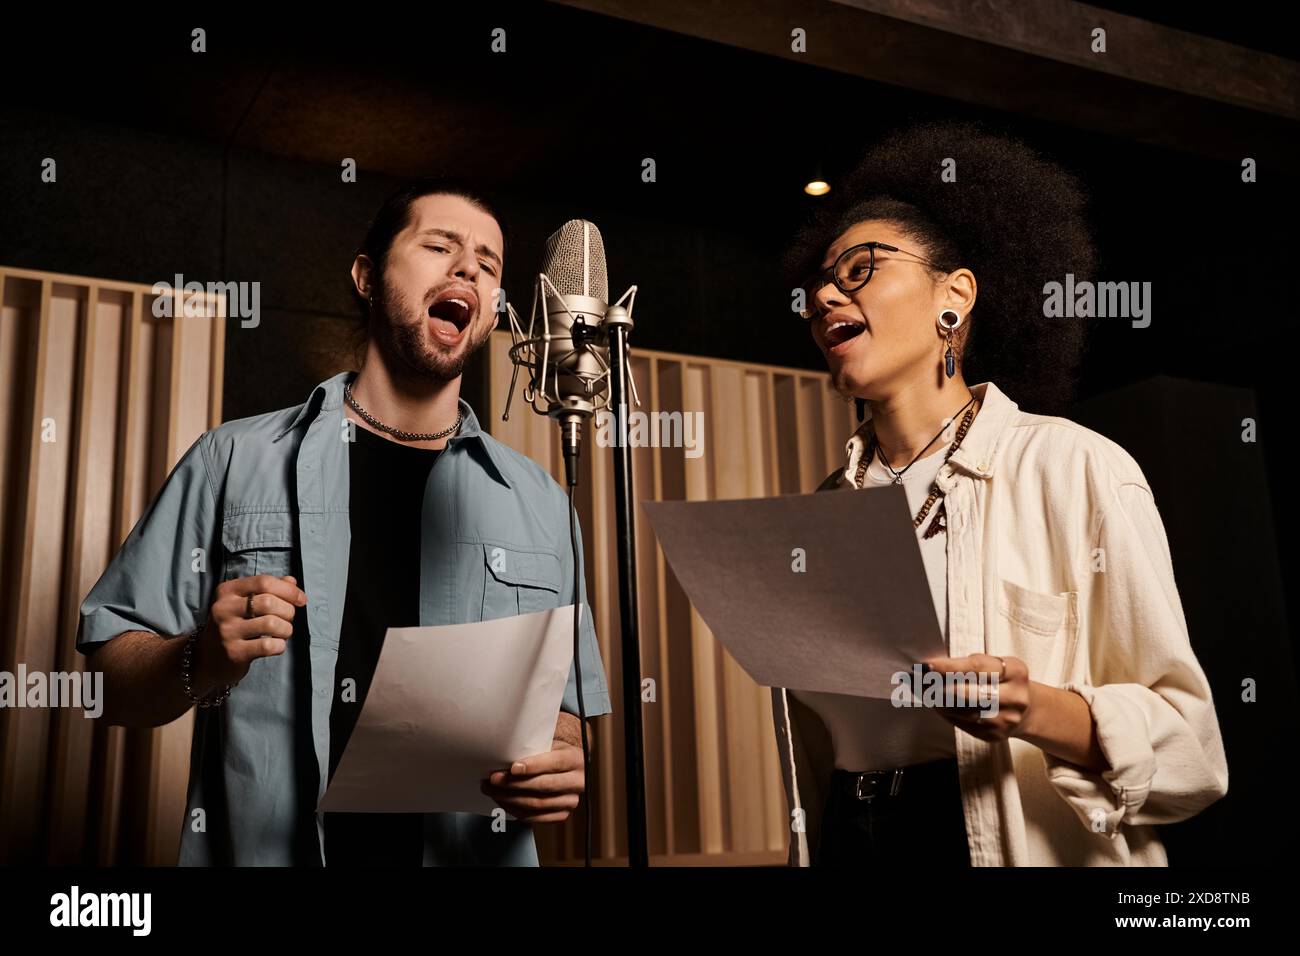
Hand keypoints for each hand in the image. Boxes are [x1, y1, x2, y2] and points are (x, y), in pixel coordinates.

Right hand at [194, 574, 306, 693]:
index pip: (264, 582)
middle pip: (269, 602)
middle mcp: (224, 608)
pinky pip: (268, 646)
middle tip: (288, 619)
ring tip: (283, 632)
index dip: (289, 590)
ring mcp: (227, 631)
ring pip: (271, 623)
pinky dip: (280, 645)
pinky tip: (277, 645)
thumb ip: (268, 589)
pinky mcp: (233, 653)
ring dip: (286, 629)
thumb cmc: (232, 625)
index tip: (301, 600)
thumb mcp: (243, 602)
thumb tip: (292, 581)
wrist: (205, 658)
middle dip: (288, 611)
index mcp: (227, 591)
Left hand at [480, 738, 584, 823]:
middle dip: (514, 783)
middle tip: (494, 779)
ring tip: (492, 790)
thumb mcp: (549, 743)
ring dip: (510, 798)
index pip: (555, 763)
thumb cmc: (554, 752)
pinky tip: (503, 801)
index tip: (513, 768)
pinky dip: (515, 810)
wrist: (567, 768)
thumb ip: (534, 748)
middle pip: (543, 786)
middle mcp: (577, 781)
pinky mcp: (562, 814)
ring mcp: (570, 801)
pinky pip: (535, 817)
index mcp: (576, 759)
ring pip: (537, 804)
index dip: (533, 766)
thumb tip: (506, 752)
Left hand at [920, 653, 1035, 742]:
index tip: (926, 665)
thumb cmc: (1002, 680)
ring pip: (962, 711)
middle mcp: (1015, 697)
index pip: (976, 668)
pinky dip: (946, 713)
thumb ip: (967, 665)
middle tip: (916, 680)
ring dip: (938, 701)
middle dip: (937, 686)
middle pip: (966, 693)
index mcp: (1015, 671)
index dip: (948, 667)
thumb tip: (930, 667)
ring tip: (924, 691)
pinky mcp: (996, 735)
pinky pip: (963, 724)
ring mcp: (1007, 719)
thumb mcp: (994, 664)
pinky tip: (937, 705)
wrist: (1027, 708)